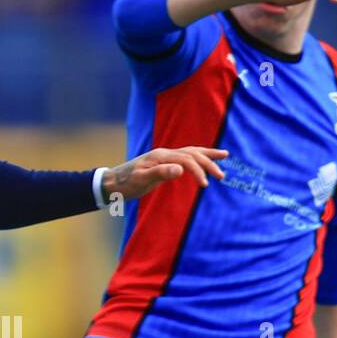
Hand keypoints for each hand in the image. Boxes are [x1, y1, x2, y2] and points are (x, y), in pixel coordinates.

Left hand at [102, 146, 227, 201]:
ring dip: (207, 155)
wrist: (112, 183)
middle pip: (192, 153)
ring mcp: (164, 157)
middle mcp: (164, 153)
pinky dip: (197, 158)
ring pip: (191, 152)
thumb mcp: (141, 181)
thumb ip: (161, 174)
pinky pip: (185, 157)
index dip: (198, 170)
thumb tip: (181, 169)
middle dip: (209, 162)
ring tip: (224, 156)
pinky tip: (203, 161)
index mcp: (161, 156)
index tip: (205, 185)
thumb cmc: (125, 184)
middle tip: (221, 176)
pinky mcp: (163, 163)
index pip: (186, 160)